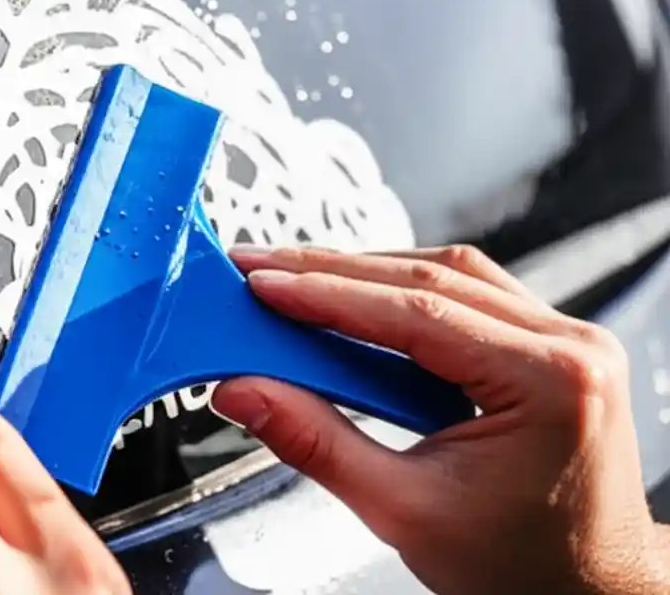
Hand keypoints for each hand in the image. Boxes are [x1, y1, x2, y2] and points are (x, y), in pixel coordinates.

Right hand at [216, 245, 668, 594]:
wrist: (585, 594)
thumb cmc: (520, 566)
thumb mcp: (402, 510)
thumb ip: (315, 442)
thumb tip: (245, 392)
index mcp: (550, 382)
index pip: (417, 313)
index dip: (326, 292)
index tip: (262, 284)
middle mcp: (569, 346)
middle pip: (430, 279)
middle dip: (331, 271)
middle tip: (259, 268)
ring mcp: (565, 340)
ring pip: (448, 276)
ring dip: (365, 273)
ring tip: (293, 280)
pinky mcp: (546, 346)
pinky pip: (466, 295)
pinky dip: (400, 293)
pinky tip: (352, 298)